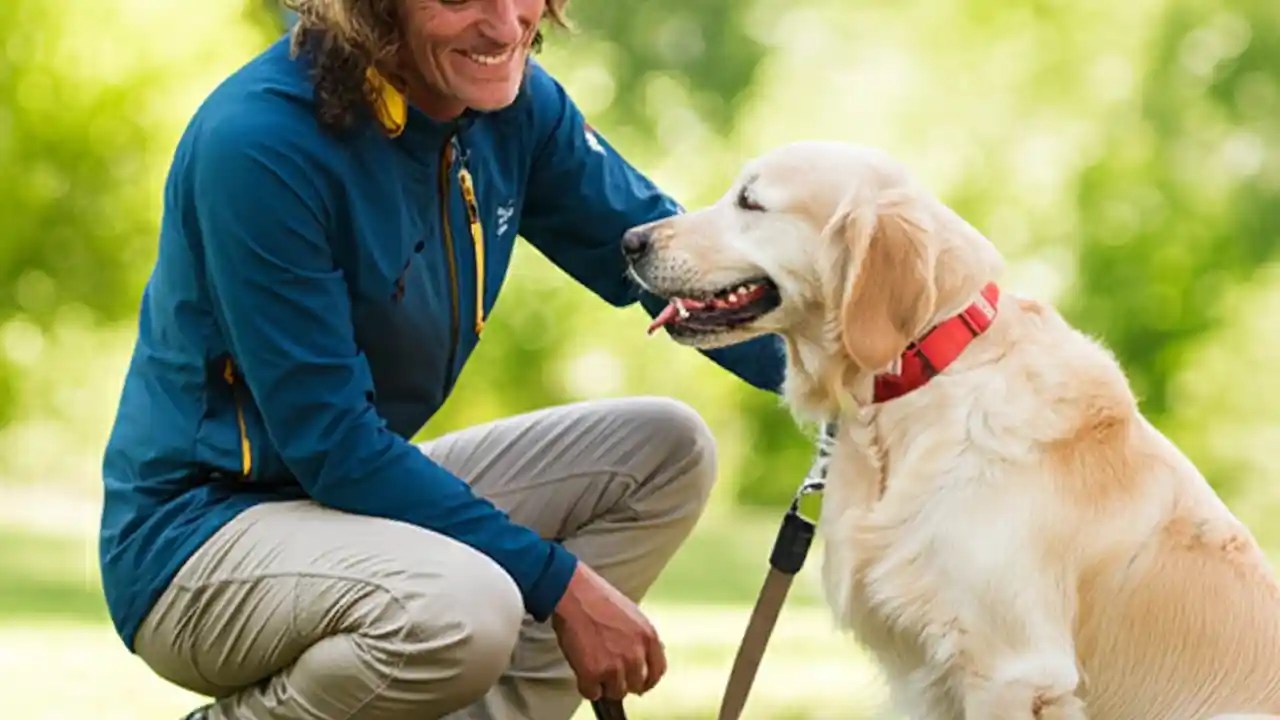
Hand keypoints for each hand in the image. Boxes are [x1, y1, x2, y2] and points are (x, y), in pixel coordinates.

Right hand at [551, 562, 665, 700]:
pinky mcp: (593, 673)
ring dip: (604, 684)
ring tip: (592, 665)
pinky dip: (586, 686)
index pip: (657, 672)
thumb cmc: (598, 599)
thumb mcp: (632, 616)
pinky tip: (581, 669)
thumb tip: (639, 661)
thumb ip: (640, 639)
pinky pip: (592, 693)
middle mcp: (636, 655)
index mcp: (649, 637)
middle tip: (608, 671)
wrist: (573, 594)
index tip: (638, 683)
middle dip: (623, 681)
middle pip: (636, 686)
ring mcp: (615, 666)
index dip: (647, 680)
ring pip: (615, 692)